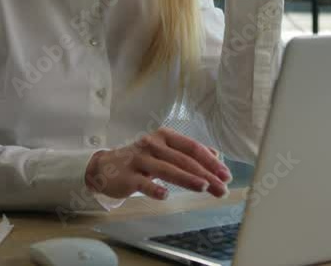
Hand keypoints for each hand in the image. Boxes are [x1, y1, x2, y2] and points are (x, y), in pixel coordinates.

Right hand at [84, 127, 231, 199]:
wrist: (104, 167)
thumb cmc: (141, 160)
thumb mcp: (165, 151)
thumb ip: (188, 153)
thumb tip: (216, 156)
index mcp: (165, 136)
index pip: (192, 148)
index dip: (211, 161)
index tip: (226, 175)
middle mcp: (153, 144)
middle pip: (183, 160)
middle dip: (205, 175)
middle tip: (222, 188)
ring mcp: (139, 160)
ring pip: (167, 169)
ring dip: (187, 179)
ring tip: (204, 187)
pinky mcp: (127, 176)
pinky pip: (143, 183)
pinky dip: (154, 189)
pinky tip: (166, 195)